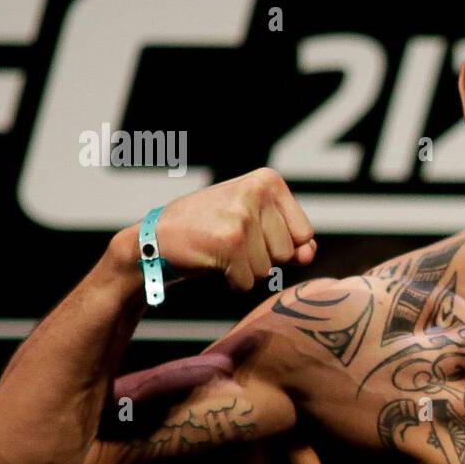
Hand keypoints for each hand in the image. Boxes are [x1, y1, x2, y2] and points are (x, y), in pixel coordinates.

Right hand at [144, 167, 315, 290]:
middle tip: (229, 242)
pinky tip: (211, 262)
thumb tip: (309, 254)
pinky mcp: (229, 242)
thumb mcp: (255, 224)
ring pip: (268, 270)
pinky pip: (247, 283)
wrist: (155, 239)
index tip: (249, 232)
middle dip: (261, 259)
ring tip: (219, 250)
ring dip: (245, 271)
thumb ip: (291, 239)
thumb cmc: (209, 231)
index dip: (279, 245)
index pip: (305, 234)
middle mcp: (257, 191)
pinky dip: (230, 282)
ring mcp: (242, 215)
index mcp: (268, 180)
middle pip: (288, 253)